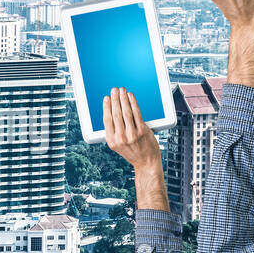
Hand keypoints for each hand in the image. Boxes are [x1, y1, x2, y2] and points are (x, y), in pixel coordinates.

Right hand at [104, 88, 167, 212]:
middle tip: (114, 90)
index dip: (106, 107)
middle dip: (115, 100)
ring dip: (123, 99)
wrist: (146, 162)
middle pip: (116, 114)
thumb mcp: (119, 145)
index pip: (107, 120)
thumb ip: (115, 132)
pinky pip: (136, 113)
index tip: (106, 98)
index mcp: (112, 141)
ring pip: (126, 112)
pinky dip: (133, 103)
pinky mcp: (142, 131)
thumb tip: (112, 113)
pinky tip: (131, 97)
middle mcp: (121, 138)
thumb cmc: (133, 152)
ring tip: (122, 91)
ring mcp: (132, 134)